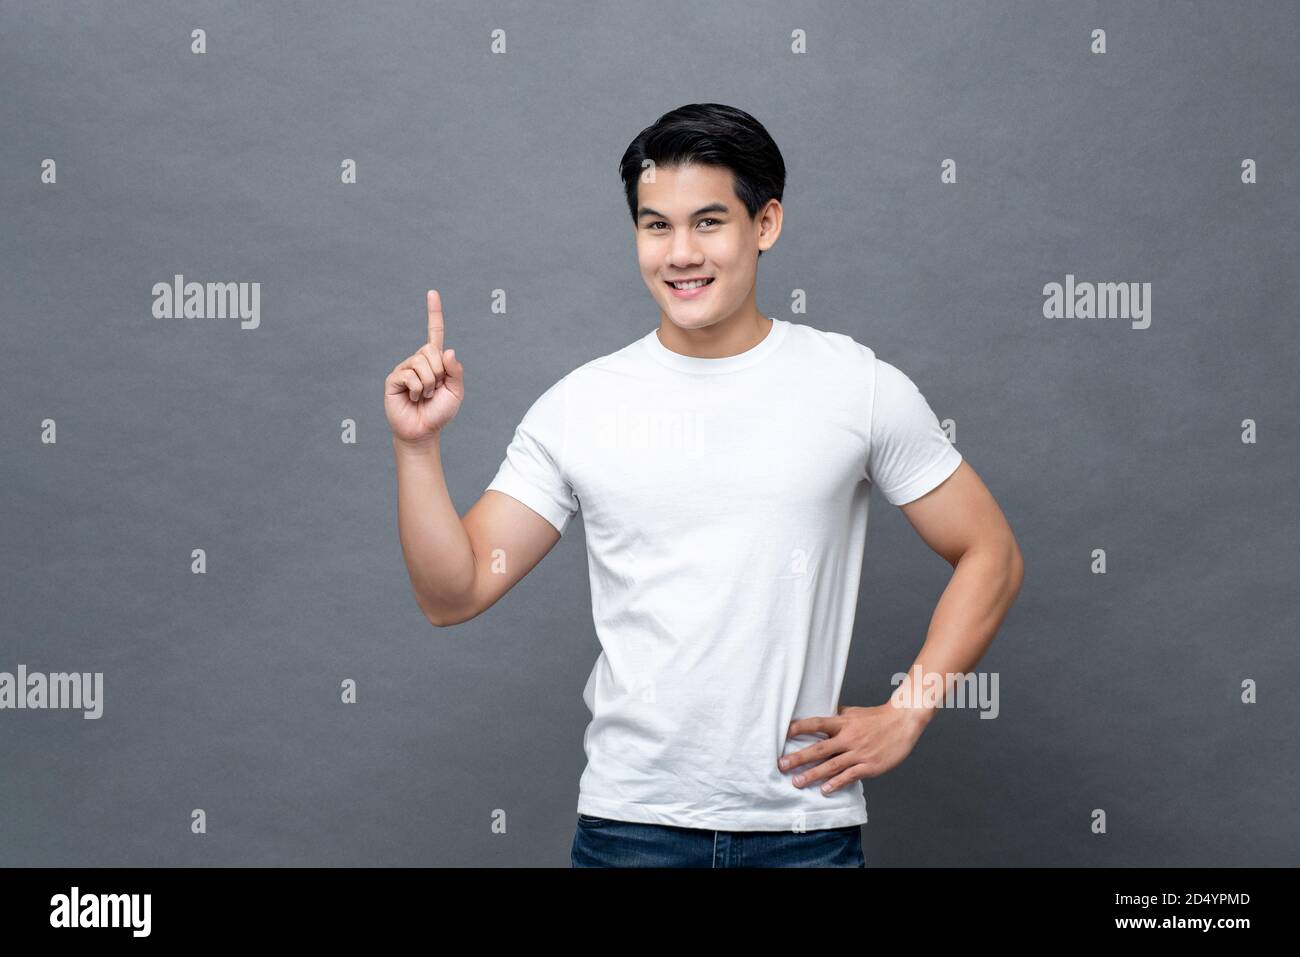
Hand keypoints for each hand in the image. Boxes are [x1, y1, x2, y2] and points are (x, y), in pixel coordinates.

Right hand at [385, 289, 464, 444]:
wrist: (423, 431)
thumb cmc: (440, 412)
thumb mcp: (456, 392)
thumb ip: (456, 372)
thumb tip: (447, 350)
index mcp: (434, 360)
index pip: (434, 332)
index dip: (434, 313)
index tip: (432, 293)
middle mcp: (418, 360)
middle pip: (432, 351)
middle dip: (439, 374)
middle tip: (434, 391)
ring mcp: (404, 368)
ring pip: (423, 364)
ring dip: (430, 385)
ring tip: (424, 396)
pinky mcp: (393, 379)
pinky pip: (411, 376)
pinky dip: (419, 390)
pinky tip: (414, 398)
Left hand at [778, 702, 928, 794]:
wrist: (903, 722)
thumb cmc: (876, 717)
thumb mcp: (853, 713)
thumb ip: (835, 717)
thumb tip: (817, 718)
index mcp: (843, 722)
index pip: (817, 723)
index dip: (799, 728)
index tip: (783, 733)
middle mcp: (848, 737)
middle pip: (819, 748)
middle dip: (799, 757)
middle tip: (781, 765)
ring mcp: (859, 752)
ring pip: (832, 765)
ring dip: (813, 775)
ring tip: (797, 782)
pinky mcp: (870, 766)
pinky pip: (850, 776)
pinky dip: (836, 783)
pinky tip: (824, 790)